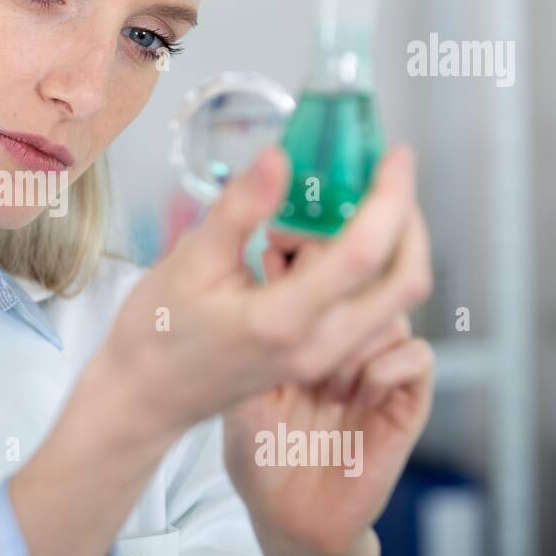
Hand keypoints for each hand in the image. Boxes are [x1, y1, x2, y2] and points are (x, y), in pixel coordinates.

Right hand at [97, 142, 432, 441]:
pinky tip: (314, 245)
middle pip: (405, 283)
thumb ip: (240, 208)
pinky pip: (367, 311)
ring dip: (387, 246)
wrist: (145, 399)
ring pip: (392, 298)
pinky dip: (363, 270)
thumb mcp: (189, 261)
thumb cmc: (156, 335)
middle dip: (410, 222)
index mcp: (284, 320)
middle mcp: (317, 346)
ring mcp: (322, 358)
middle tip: (387, 179)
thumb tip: (280, 157)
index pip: (364, 254)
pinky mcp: (320, 358)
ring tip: (329, 212)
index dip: (390, 197)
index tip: (394, 156)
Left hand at [221, 229, 434, 555]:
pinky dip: (387, 362)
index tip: (280, 234)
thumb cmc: (258, 448)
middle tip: (320, 253)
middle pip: (371, 267)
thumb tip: (252, 268)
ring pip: (394, 308)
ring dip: (363, 318)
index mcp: (309, 325)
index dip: (311, 237)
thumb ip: (252, 328)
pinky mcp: (404, 402)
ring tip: (324, 356)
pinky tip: (351, 385)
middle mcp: (348, 338)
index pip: (324, 258)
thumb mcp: (239, 378)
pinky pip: (414, 359)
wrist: (283, 515)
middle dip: (357, 248)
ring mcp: (379, 367)